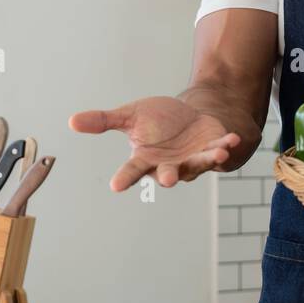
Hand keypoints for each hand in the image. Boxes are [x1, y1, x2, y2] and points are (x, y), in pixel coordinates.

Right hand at [69, 96, 244, 190]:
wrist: (189, 116)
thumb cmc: (158, 120)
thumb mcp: (130, 116)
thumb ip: (104, 121)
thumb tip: (71, 121)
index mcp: (146, 158)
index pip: (132, 170)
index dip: (125, 178)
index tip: (115, 186)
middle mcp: (168, 165)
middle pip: (167, 174)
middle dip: (169, 176)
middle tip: (168, 178)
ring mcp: (190, 161)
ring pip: (197, 165)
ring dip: (206, 160)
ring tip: (216, 153)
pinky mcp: (210, 151)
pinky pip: (218, 151)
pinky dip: (226, 146)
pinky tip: (232, 140)